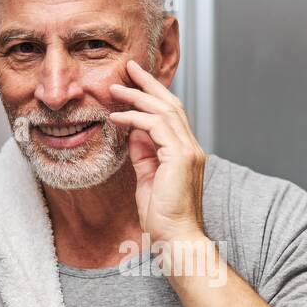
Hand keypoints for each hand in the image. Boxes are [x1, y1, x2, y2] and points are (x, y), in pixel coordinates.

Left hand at [109, 59, 207, 245]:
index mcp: (185, 153)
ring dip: (138, 96)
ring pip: (164, 110)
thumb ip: (143, 155)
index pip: (171, 114)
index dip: (153, 95)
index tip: (134, 82)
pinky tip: (118, 116)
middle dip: (148, 84)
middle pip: (171, 104)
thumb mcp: (147, 179)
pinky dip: (135, 117)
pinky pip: (155, 126)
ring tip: (116, 88)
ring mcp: (188, 151)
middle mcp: (191, 148)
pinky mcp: (180, 157)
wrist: (176, 238)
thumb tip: (134, 132)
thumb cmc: (162, 217)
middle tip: (129, 67)